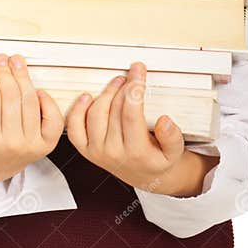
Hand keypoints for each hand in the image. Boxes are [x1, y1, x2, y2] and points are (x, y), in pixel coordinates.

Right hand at [0, 53, 64, 185]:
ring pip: (30, 102)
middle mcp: (12, 143)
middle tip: (2, 60)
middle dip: (6, 73)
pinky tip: (36, 90)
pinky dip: (47, 100)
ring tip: (17, 63)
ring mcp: (32, 144)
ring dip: (24, 78)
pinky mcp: (46, 144)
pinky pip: (53, 118)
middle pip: (12, 97)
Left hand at [65, 60, 188, 194]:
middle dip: (124, 87)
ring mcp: (96, 151)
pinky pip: (74, 128)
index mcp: (136, 152)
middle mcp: (113, 153)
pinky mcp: (85, 149)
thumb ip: (172, 137)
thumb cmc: (157, 160)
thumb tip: (165, 120)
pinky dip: (77, 110)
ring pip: (95, 114)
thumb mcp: (174, 152)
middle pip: (114, 110)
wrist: (144, 177)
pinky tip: (87, 96)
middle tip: (132, 74)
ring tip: (118, 82)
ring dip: (106, 93)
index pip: (131, 114)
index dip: (134, 88)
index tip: (138, 71)